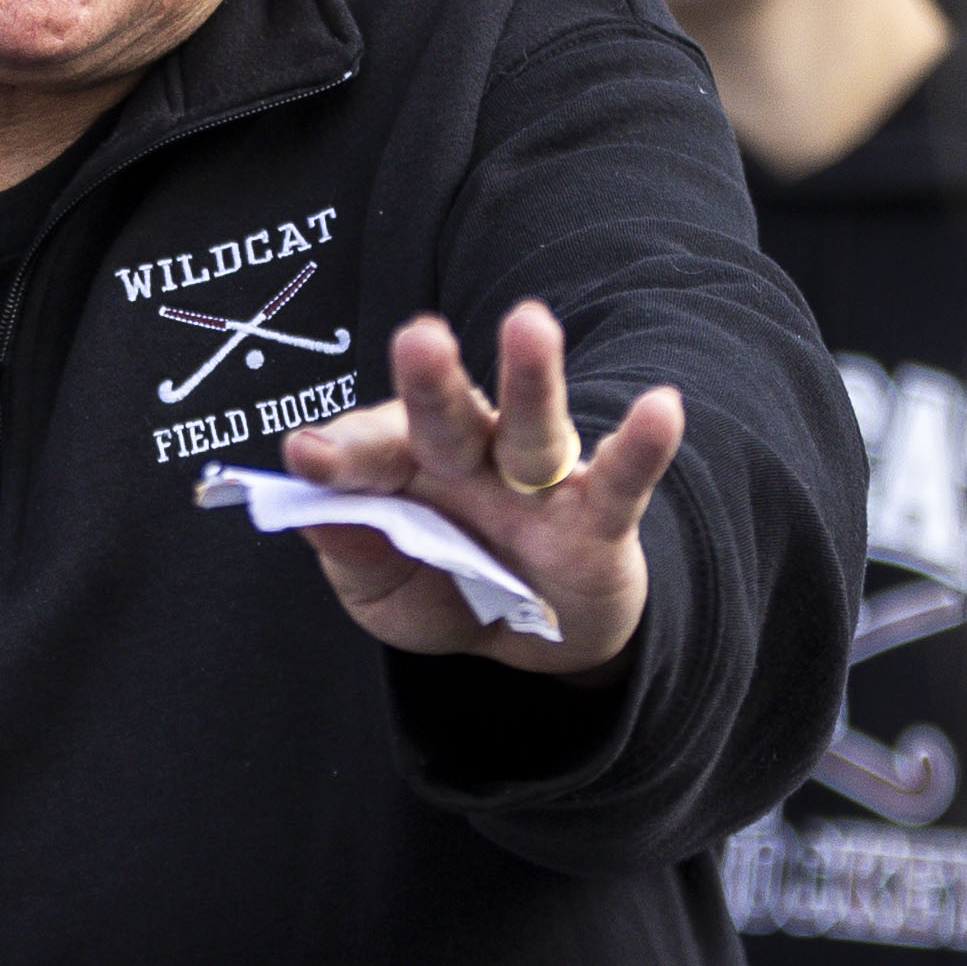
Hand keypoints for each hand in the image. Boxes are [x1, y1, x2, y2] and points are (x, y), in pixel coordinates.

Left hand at [278, 300, 684, 679]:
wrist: (533, 641)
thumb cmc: (445, 589)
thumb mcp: (379, 587)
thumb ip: (351, 549)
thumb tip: (311, 506)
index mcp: (405, 467)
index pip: (370, 451)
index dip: (340, 454)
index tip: (305, 457)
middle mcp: (471, 460)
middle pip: (449, 415)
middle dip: (432, 380)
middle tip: (419, 338)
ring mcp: (537, 485)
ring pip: (534, 428)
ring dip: (532, 378)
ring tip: (529, 324)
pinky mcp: (598, 520)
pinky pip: (621, 480)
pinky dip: (641, 445)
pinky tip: (662, 407)